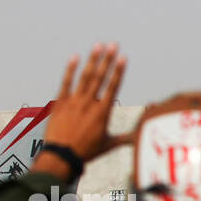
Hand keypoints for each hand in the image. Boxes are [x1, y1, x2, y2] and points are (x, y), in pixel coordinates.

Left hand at [34, 43, 127, 179]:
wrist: (62, 156)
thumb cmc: (87, 152)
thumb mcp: (108, 145)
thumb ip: (124, 139)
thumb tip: (140, 140)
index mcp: (102, 113)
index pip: (113, 87)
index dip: (119, 71)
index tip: (123, 58)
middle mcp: (89, 103)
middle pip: (100, 77)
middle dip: (108, 59)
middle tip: (113, 44)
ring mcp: (73, 101)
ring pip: (85, 77)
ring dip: (92, 60)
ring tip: (98, 46)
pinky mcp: (60, 103)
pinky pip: (65, 83)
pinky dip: (70, 70)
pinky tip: (75, 57)